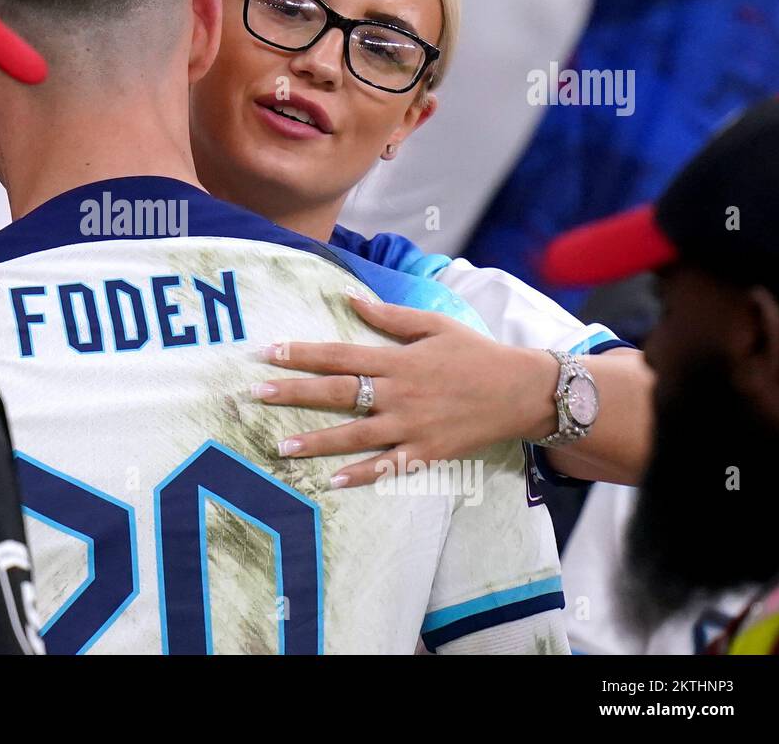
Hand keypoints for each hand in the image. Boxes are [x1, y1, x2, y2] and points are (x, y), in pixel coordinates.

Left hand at [254, 295, 558, 488]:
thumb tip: (347, 298)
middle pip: (337, 392)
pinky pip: (388, 467)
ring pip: (355, 435)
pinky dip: (361, 475)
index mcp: (398, 359)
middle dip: (294, 393)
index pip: (339, 354)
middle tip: (255, 395)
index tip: (266, 352)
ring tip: (280, 446)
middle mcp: (400, 393)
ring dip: (316, 442)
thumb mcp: (435, 324)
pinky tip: (332, 481)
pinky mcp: (427, 452)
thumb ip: (389, 315)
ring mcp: (412, 426)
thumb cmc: (476, 353)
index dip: (301, 353)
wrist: (522, 391)